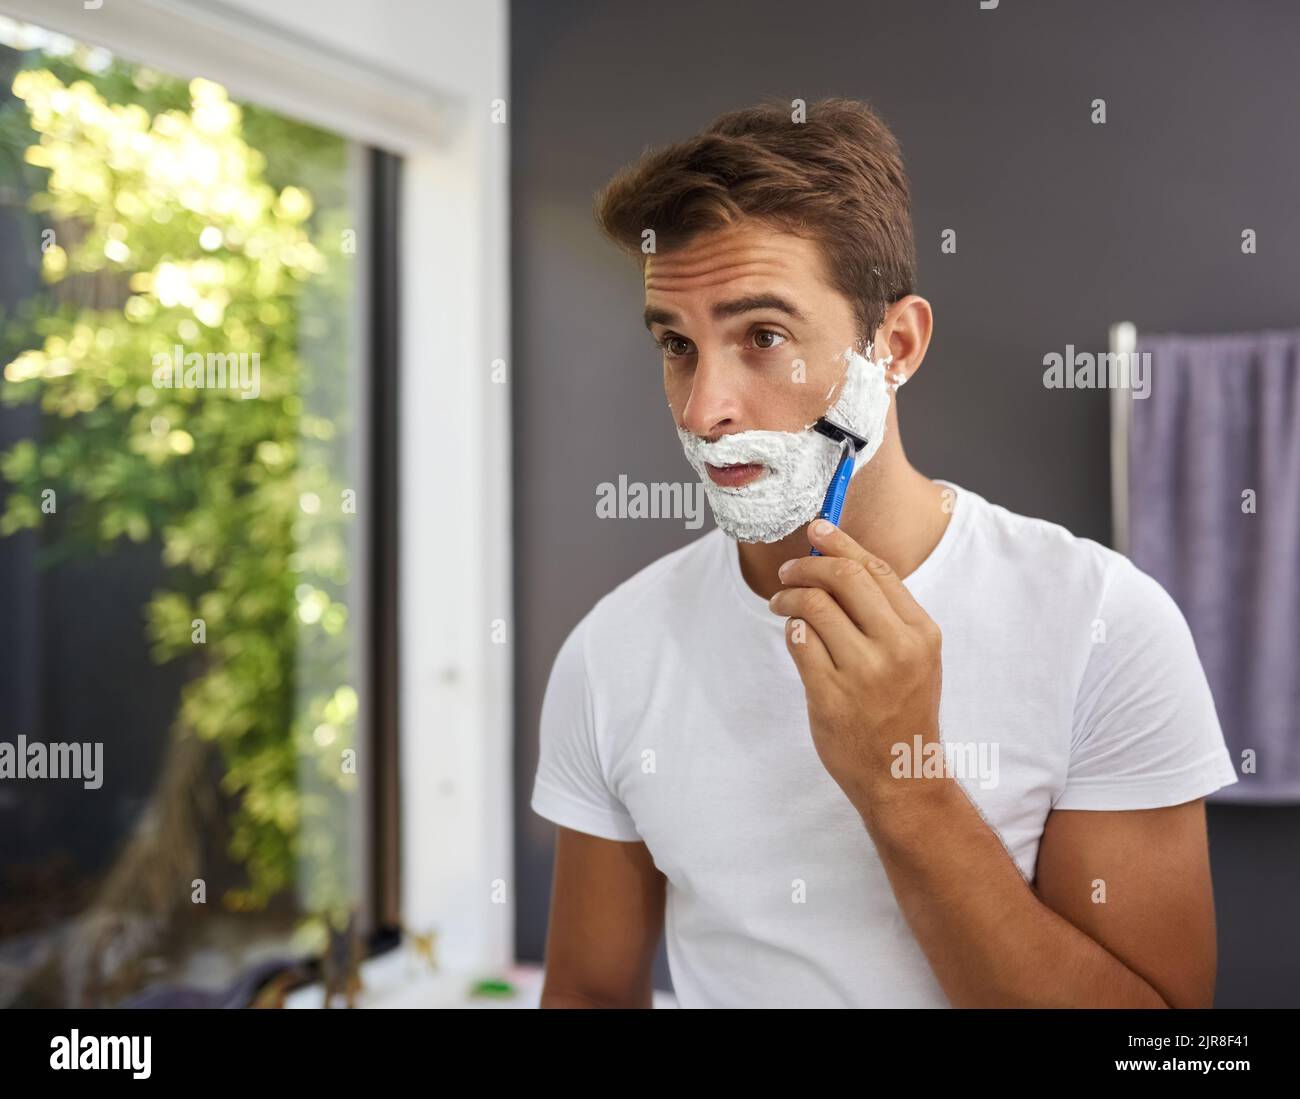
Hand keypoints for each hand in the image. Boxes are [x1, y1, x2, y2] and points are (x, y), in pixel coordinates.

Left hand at [767, 518, 943, 813]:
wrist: (902, 776)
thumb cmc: (903, 710)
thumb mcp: (915, 656)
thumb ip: (886, 613)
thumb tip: (841, 560)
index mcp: (921, 632)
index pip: (877, 570)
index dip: (841, 543)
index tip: (817, 528)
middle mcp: (897, 648)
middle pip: (843, 578)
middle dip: (808, 565)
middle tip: (789, 569)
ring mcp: (864, 674)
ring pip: (815, 607)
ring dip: (789, 597)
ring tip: (782, 603)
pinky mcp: (831, 696)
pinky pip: (799, 643)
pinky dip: (792, 631)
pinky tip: (795, 635)